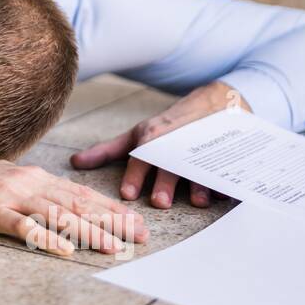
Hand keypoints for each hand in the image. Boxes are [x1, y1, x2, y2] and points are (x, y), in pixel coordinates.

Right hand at [0, 143, 146, 256]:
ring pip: (57, 215)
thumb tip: (60, 206)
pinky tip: (64, 250)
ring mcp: (8, 195)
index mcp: (33, 176)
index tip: (136, 222)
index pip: (80, 193)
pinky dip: (45, 238)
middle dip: (112, 221)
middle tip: (139, 236)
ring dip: (89, 232)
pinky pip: (22, 226)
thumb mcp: (5, 181)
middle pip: (77, 203)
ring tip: (113, 247)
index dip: (111, 208)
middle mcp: (27, 181)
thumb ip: (33, 192)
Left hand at [69, 81, 248, 207]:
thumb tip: (74, 162)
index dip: (134, 176)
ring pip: (199, 167)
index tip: (127, 194)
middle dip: (164, 182)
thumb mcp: (136, 135)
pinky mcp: (226, 151)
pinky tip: (229, 191)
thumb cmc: (167, 127)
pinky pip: (228, 165)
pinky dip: (230, 178)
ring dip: (199, 184)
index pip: (140, 158)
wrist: (216, 102)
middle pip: (169, 164)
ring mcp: (202, 148)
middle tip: (160, 202)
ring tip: (198, 201)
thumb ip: (106, 151)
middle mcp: (175, 144)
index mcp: (152, 140)